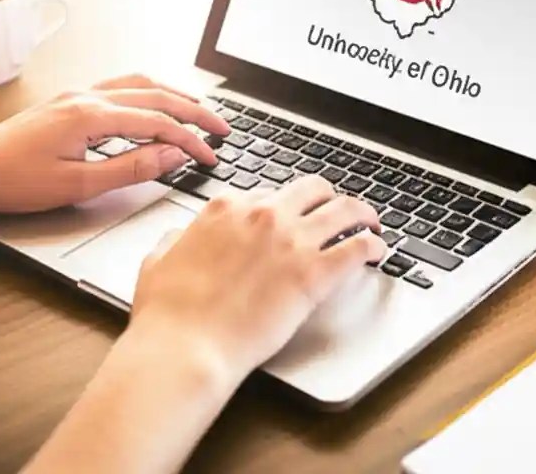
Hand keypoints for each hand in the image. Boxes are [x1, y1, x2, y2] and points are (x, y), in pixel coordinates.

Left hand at [0, 73, 229, 212]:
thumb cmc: (13, 182)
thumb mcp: (79, 185)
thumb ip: (131, 168)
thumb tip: (171, 156)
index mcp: (91, 116)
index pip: (158, 123)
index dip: (190, 139)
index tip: (211, 156)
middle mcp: (86, 96)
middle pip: (155, 94)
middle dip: (193, 110)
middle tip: (221, 127)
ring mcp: (75, 95)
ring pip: (138, 83)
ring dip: (172, 95)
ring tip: (196, 110)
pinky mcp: (67, 102)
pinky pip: (119, 87)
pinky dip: (147, 93)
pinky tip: (154, 104)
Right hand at [130, 175, 387, 377]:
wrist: (187, 347)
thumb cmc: (168, 314)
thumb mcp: (158, 261)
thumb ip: (176, 240)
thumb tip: (180, 235)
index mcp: (226, 209)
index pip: (266, 195)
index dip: (281, 208)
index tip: (289, 219)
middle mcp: (263, 216)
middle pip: (312, 189)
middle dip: (326, 198)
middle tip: (336, 211)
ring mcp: (292, 241)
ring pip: (345, 209)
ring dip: (362, 213)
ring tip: (371, 222)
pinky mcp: (315, 273)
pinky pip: (358, 247)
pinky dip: (373, 246)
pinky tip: (377, 252)